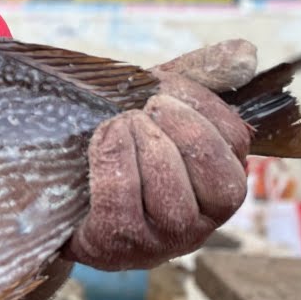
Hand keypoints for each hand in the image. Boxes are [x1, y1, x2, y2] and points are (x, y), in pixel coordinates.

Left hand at [63, 40, 256, 270]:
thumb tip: (246, 52)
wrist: (54, 183)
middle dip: (183, 130)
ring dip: (146, 144)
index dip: (205, 107)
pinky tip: (103, 136)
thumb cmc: (119, 143)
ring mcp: (158, 242)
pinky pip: (122, 203)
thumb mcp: (157, 106)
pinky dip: (114, 160)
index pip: (237, 146)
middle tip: (148, 105)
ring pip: (173, 198)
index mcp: (218, 185)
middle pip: (219, 181)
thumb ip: (198, 77)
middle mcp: (199, 224)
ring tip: (122, 121)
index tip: (165, 87)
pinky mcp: (114, 247)